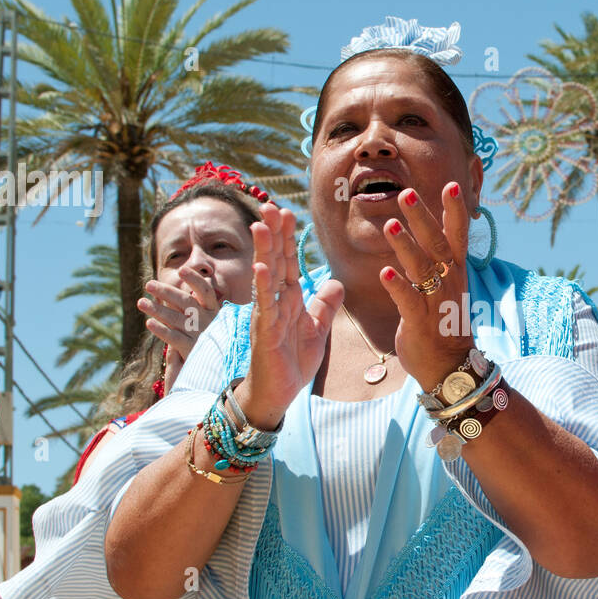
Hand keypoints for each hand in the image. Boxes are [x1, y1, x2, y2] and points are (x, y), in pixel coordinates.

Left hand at [139, 266, 221, 366]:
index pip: (205, 291)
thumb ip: (192, 307)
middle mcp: (208, 321)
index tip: (181, 270)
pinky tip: (149, 323)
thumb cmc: (208, 340)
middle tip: (148, 284)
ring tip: (141, 302)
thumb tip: (173, 292)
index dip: (194, 279)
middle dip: (166, 292)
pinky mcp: (192, 350)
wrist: (219, 369)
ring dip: (157, 309)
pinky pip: (174, 338)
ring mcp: (200, 335)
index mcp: (213, 311)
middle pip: (185, 301)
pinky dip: (161, 330)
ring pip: (176, 319)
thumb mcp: (206, 322)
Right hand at [234, 205, 343, 428]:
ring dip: (264, 250)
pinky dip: (263, 286)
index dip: (288, 238)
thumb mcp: (317, 328)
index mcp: (288, 299)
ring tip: (261, 224)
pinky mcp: (265, 332)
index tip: (288, 212)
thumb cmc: (292, 361)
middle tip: (270, 205)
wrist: (278, 393)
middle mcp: (275, 301)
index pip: (288, 262)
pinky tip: (262, 267)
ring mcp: (268, 315)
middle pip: (275, 261)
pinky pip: (265, 306)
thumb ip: (325, 304)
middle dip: (273, 233)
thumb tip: (337, 282)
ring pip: (266, 277)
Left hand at [379, 182, 476, 391]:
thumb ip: (437, 259)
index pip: (458, 235)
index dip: (455, 210)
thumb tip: (428, 230)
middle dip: (422, 218)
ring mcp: (436, 303)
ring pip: (422, 269)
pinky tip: (385, 272)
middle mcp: (449, 282)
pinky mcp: (420, 323)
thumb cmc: (444, 323)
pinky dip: (397, 286)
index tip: (452, 184)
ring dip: (406, 246)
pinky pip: (409, 301)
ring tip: (391, 224)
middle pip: (437, 245)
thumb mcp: (446, 287)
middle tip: (407, 193)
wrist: (450, 367)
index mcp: (455, 272)